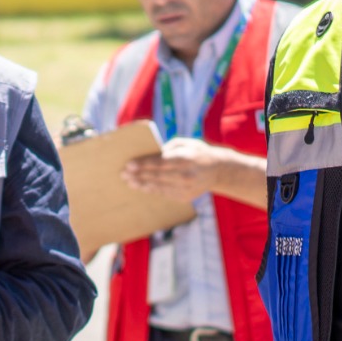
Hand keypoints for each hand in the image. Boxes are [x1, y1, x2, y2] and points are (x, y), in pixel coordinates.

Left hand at [122, 138, 253, 203]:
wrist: (218, 170)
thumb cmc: (197, 152)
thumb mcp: (186, 143)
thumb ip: (168, 148)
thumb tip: (150, 154)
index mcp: (186, 158)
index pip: (161, 162)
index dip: (144, 164)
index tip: (129, 164)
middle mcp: (186, 175)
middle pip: (157, 176)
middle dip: (139, 175)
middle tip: (123, 174)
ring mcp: (186, 188)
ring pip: (159, 187)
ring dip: (142, 185)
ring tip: (129, 182)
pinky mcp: (185, 197)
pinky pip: (165, 193)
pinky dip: (152, 190)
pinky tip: (142, 187)